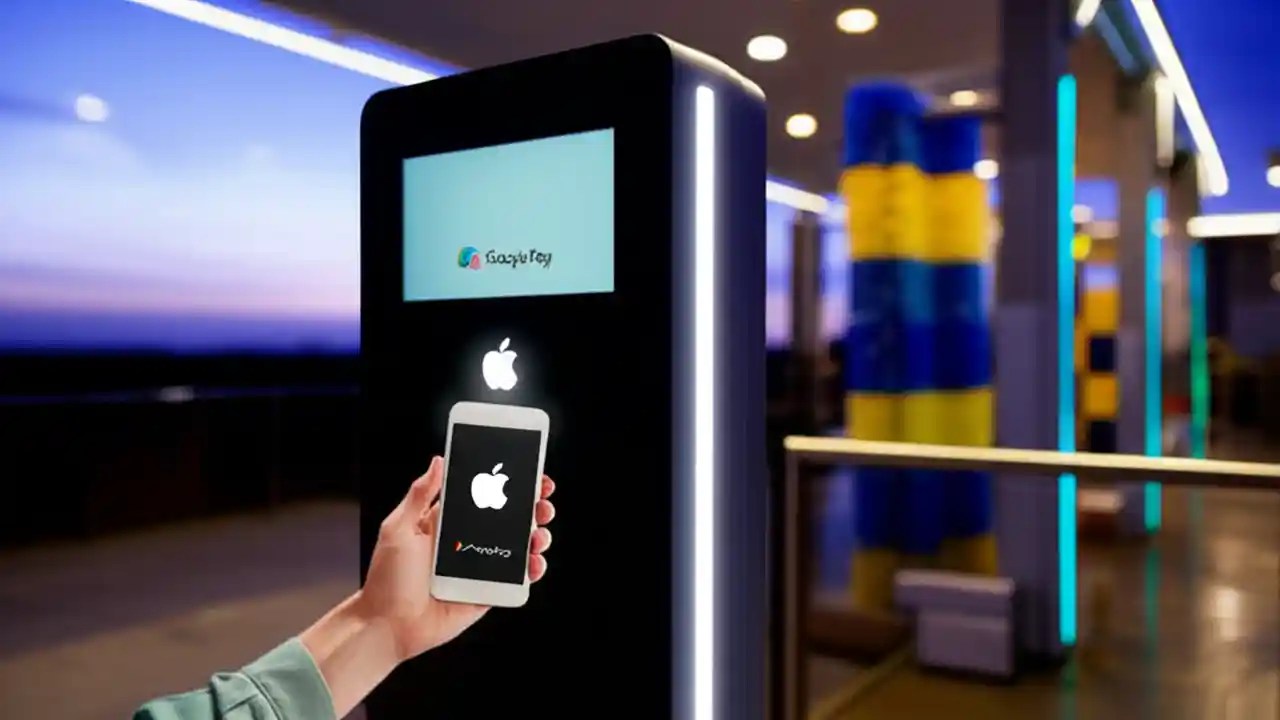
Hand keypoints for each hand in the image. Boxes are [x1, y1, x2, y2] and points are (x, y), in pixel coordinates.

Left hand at [300, 459, 555, 716]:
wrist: (389, 626)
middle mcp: (467, 541)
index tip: (529, 474)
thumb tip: (438, 461)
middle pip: (508, 518)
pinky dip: (532, 570)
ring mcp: (480, 566)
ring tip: (539, 536)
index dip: (507, 484)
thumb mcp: (398, 529)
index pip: (484, 495)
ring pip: (518, 546)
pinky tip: (534, 563)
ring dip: (537, 536)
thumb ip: (420, 495)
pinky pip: (516, 579)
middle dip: (532, 508)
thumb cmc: (387, 578)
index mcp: (448, 522)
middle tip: (542, 504)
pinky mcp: (487, 591)